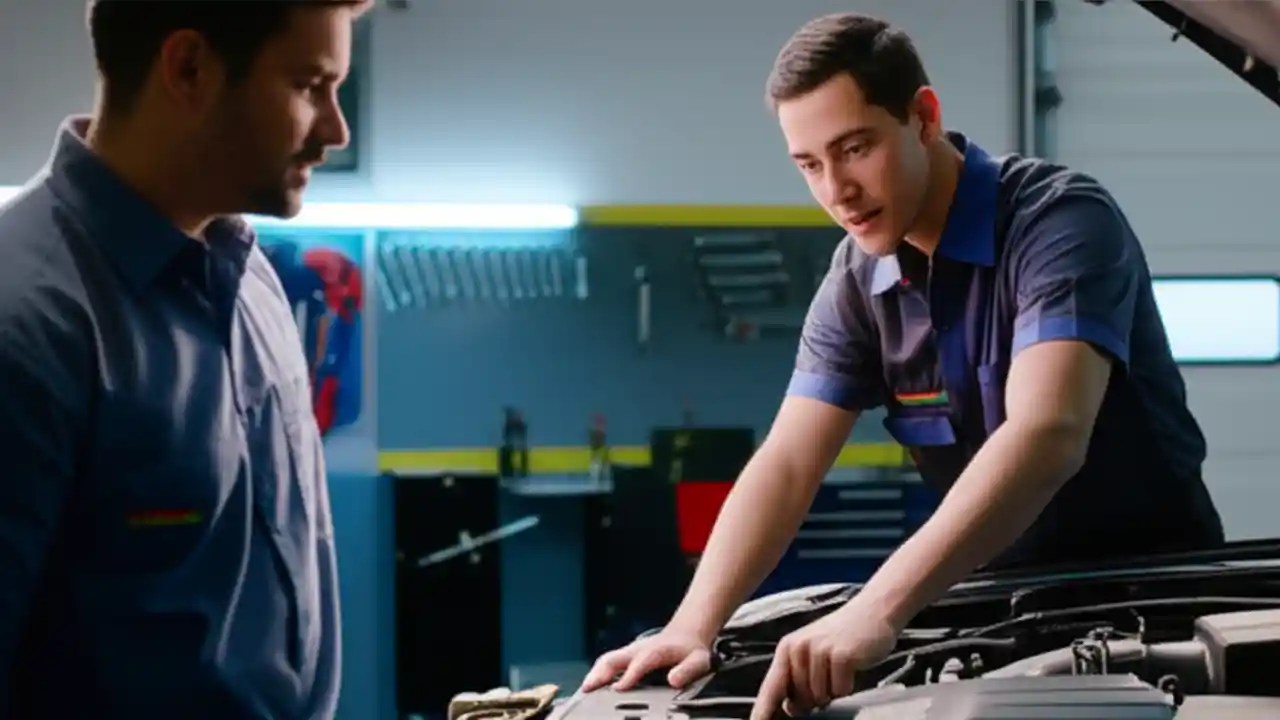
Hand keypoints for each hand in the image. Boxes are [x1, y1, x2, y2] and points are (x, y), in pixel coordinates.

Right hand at [579, 626, 712, 692]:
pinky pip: (607, 662)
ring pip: (607, 660)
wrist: (685, 634)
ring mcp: (630, 651)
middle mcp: (639, 650)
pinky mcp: (625, 655)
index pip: (641, 662)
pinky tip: (590, 687)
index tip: (619, 688)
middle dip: (601, 673)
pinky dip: (596, 673)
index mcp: (657, 651)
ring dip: (595, 674)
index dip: (630, 674)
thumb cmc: (690, 650)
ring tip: (585, 691)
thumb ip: (687, 671)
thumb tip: (673, 680)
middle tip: (589, 689)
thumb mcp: (698, 661)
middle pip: (615, 657)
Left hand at [749, 601, 898, 719]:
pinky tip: (852, 666)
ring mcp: (819, 650)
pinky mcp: (841, 656)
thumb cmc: (842, 636)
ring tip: (840, 668)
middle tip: (828, 675)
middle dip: (814, 699)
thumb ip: (797, 679)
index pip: (771, 688)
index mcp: (787, 648)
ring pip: (821, 698)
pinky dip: (848, 686)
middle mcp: (798, 648)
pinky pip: (840, 691)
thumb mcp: (812, 653)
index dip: (762, 711)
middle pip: (799, 700)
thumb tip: (791, 708)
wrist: (873, 611)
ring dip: (833, 691)